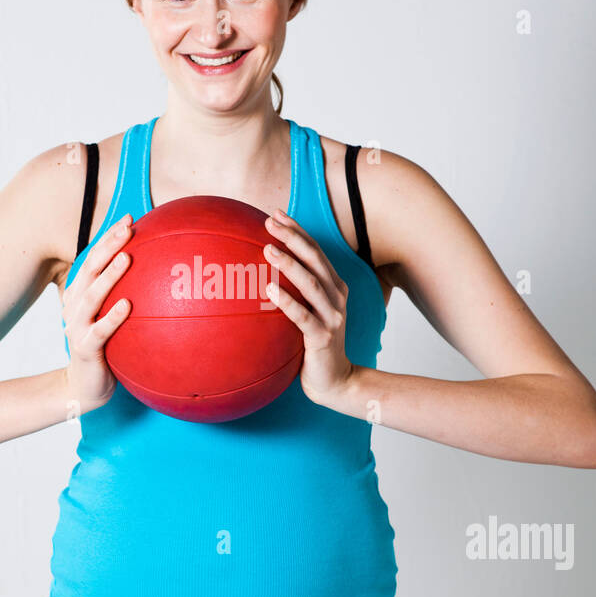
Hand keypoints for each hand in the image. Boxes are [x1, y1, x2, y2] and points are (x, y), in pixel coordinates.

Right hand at [60, 214, 132, 413]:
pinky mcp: (85, 348)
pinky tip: (128, 305)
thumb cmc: (107, 349)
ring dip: (109, 275)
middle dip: (108, 246)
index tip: (130, 218)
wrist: (85, 387)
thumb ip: (129, 297)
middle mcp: (75, 305)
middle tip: (128, 228)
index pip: (94, 259)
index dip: (109, 237)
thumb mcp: (115, 320)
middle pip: (90, 269)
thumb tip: (165, 276)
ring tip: (126, 257)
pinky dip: (113, 316)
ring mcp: (77, 326)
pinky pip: (101, 330)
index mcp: (81, 295)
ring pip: (91, 295)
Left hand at [262, 208, 354, 407]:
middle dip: (293, 237)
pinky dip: (286, 300)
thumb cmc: (314, 346)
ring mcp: (332, 317)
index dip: (297, 231)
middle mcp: (337, 297)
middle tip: (269, 222)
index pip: (315, 251)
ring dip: (290, 263)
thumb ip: (294, 294)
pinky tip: (268, 288)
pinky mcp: (323, 337)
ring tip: (269, 248)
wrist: (335, 382)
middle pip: (315, 259)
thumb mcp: (307, 315)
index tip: (275, 214)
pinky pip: (302, 316)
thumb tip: (259, 274)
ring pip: (310, 283)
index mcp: (334, 287)